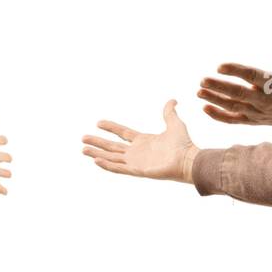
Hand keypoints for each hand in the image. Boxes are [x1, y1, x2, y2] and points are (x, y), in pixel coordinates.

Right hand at [82, 99, 198, 182]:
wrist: (188, 159)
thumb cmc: (184, 144)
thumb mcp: (175, 124)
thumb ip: (169, 112)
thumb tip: (173, 100)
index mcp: (143, 141)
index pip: (122, 133)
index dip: (111, 128)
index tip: (98, 123)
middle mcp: (137, 152)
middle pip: (112, 147)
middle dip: (97, 143)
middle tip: (83, 139)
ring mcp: (136, 162)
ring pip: (112, 158)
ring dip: (97, 154)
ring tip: (83, 150)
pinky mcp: (138, 171)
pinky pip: (119, 168)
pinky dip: (107, 165)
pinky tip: (96, 161)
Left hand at [196, 22, 271, 133]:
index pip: (253, 76)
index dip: (236, 71)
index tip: (220, 66)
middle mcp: (265, 100)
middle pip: (239, 94)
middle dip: (220, 88)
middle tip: (202, 80)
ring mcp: (257, 112)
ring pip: (233, 107)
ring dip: (215, 100)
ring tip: (199, 91)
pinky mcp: (252, 121)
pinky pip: (233, 120)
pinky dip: (219, 116)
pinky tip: (205, 107)